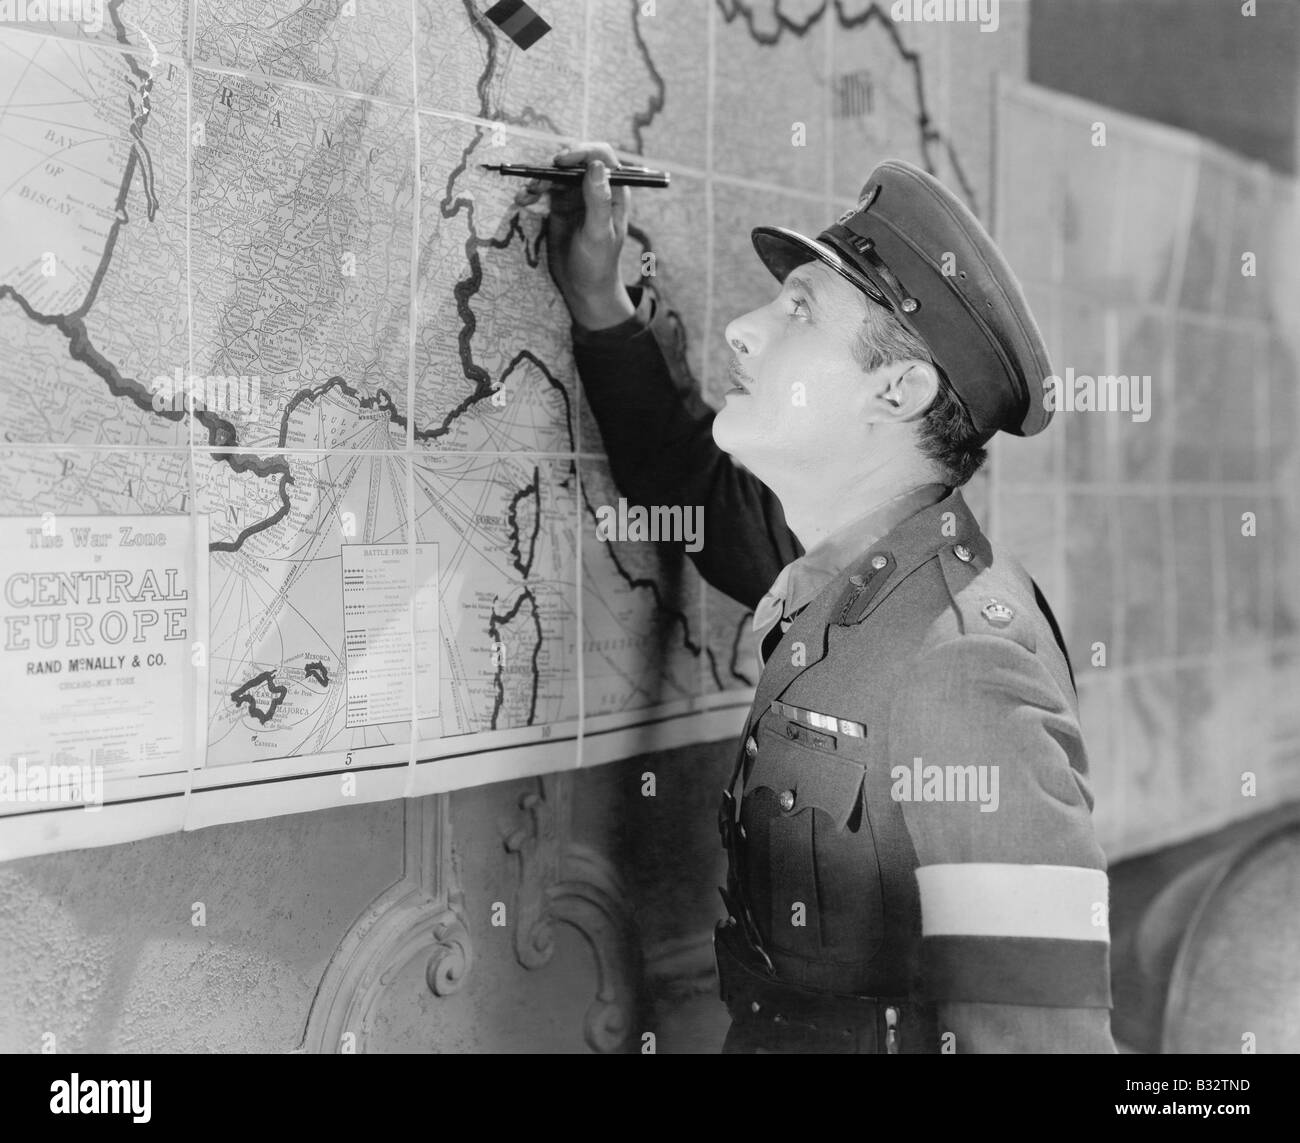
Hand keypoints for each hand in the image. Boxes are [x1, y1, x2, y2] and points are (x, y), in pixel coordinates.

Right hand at [518, 141, 635, 328]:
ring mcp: (577, 196)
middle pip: (575, 161)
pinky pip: (545, 189)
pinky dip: (532, 191)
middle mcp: (595, 189)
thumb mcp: (599, 234)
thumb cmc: (598, 264)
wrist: (584, 288)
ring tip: (527, 194)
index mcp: (614, 191)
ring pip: (556, 174)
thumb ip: (598, 201)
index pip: (601, 157)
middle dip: (554, 167)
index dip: (582, 152)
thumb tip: (595, 166)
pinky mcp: (560, 206)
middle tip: (539, 181)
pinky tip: (523, 200)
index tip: (561, 161)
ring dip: (539, 179)